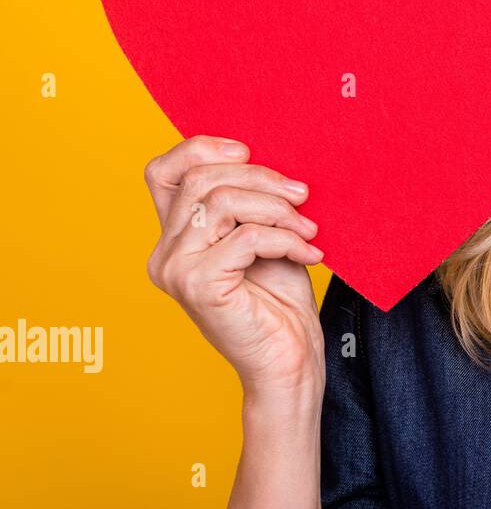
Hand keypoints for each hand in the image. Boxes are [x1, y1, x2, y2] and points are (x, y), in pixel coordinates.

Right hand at [144, 135, 325, 399]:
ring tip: (308, 229)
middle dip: (262, 178)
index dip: (201, 148)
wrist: (289, 360)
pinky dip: (286, 239)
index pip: (162, 171)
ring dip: (278, 209)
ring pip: (223, 202)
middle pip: (203, 180)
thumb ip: (250, 202)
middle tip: (303, 195)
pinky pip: (247, 236)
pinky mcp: (198, 286)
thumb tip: (265, 154)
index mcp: (175, 237)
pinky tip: (310, 254)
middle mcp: (165, 253)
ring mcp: (176, 270)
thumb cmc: (280, 300)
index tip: (249, 149)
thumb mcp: (265, 236)